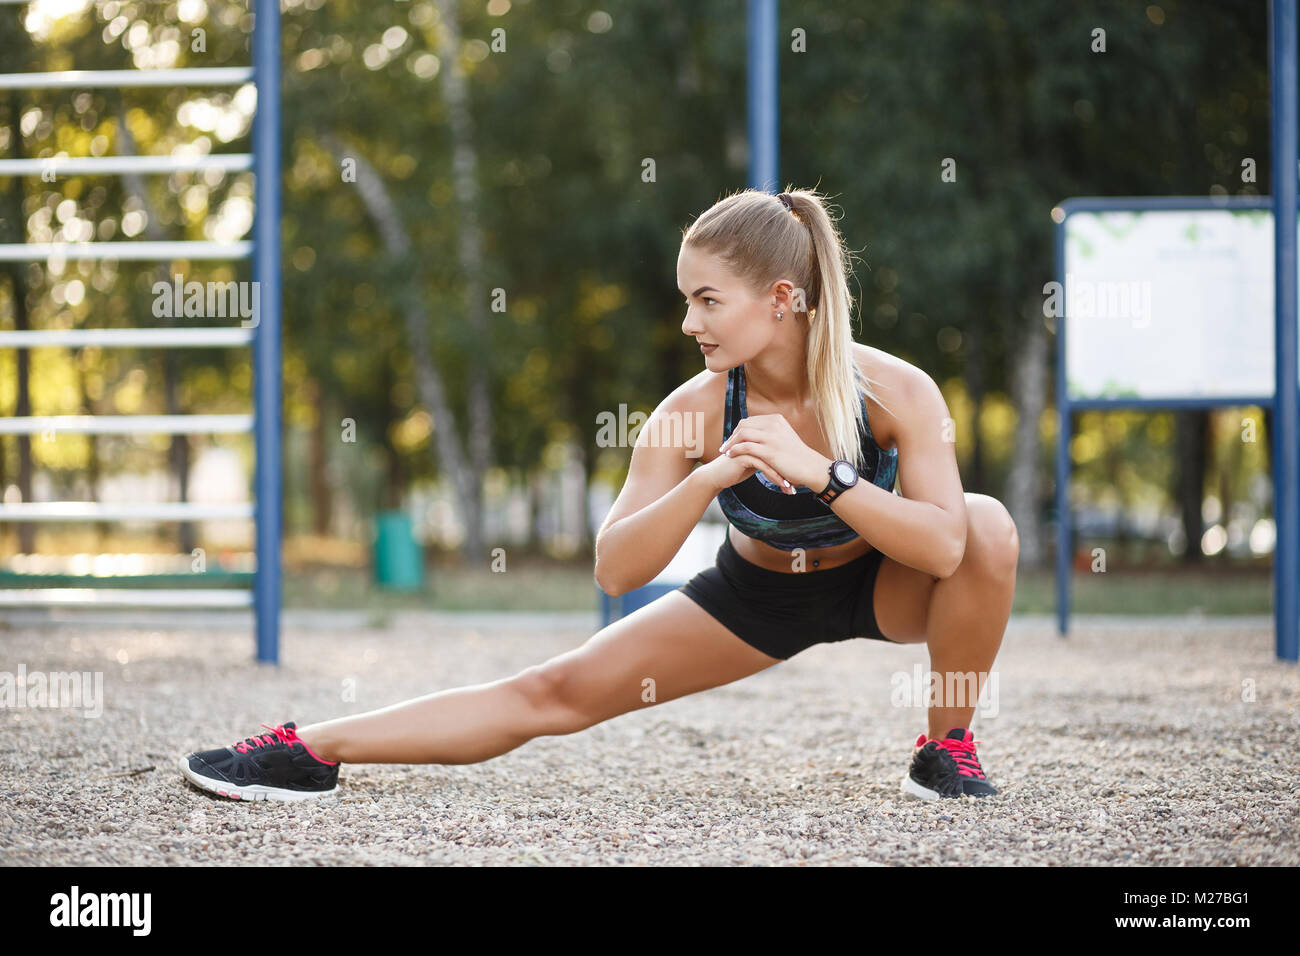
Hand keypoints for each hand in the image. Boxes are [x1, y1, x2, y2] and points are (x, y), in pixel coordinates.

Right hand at [703, 439, 795, 493]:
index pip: (779, 449)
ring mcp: (749, 446)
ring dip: (783, 474)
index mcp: (758, 439)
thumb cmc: (734, 470)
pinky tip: (781, 485)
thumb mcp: (753, 462)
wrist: (716, 476)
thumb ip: (765, 457)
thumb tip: (782, 461)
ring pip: (772, 459)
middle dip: (788, 469)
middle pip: (778, 452)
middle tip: (798, 482)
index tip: (799, 476)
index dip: (789, 462)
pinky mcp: (743, 456)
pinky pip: (764, 466)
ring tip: (791, 487)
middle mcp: (754, 440)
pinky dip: (774, 476)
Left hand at [717, 413, 831, 492]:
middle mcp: (773, 424)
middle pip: (743, 425)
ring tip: (724, 452)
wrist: (810, 467)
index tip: (731, 440)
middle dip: (732, 436)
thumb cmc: (797, 457)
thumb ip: (772, 434)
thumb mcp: (785, 438)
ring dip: (730, 443)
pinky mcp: (769, 451)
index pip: (750, 421)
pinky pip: (745, 447)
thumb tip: (757, 435)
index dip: (738, 431)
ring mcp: (771, 437)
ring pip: (742, 434)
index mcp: (776, 420)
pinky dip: (735, 450)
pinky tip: (730, 456)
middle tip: (724, 446)